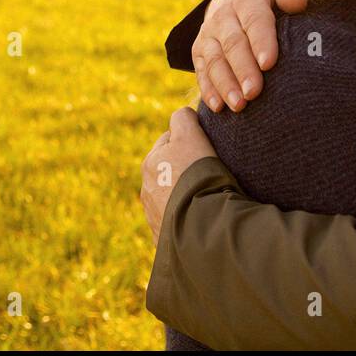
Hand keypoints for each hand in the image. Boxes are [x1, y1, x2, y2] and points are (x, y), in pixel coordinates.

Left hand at [140, 107, 217, 244]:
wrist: (203, 225)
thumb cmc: (197, 175)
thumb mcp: (191, 135)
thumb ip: (183, 118)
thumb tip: (182, 115)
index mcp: (150, 164)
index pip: (169, 142)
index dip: (190, 142)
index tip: (206, 150)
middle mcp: (146, 191)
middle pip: (169, 171)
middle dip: (185, 171)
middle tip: (209, 174)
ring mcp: (154, 218)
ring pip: (173, 198)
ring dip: (186, 196)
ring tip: (209, 199)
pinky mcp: (165, 240)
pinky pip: (178, 224)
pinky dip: (189, 219)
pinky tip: (204, 219)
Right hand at [192, 0, 306, 111]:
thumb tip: (297, 3)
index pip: (254, 20)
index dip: (261, 41)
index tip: (269, 63)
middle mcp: (222, 16)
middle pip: (232, 44)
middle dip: (243, 69)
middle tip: (254, 92)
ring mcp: (208, 35)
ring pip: (214, 60)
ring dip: (225, 84)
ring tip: (239, 105)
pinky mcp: (198, 51)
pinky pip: (201, 71)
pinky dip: (208, 90)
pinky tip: (218, 107)